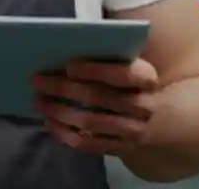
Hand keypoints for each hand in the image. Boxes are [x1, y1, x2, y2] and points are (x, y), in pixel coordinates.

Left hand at [32, 57, 159, 155]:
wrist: (160, 117)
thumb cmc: (134, 83)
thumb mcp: (131, 65)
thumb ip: (109, 58)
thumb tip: (67, 49)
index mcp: (146, 78)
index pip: (122, 74)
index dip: (95, 70)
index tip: (68, 65)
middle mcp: (143, 106)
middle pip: (99, 97)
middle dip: (64, 88)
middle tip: (38, 80)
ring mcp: (132, 130)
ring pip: (90, 121)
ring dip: (60, 111)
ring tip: (38, 102)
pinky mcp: (120, 149)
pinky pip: (88, 144)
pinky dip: (65, 134)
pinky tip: (50, 123)